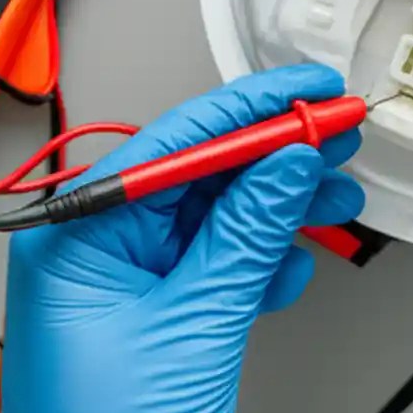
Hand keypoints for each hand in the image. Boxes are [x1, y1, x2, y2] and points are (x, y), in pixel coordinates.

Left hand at [1, 66, 364, 412]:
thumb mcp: (194, 323)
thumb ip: (247, 233)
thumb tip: (288, 161)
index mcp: (76, 235)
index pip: (174, 142)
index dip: (251, 109)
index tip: (308, 89)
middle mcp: (97, 249)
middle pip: (200, 175)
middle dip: (275, 156)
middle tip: (336, 133)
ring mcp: (130, 284)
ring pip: (219, 219)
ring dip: (281, 209)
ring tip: (334, 196)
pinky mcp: (162, 315)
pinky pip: (220, 264)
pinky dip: (264, 261)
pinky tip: (294, 263)